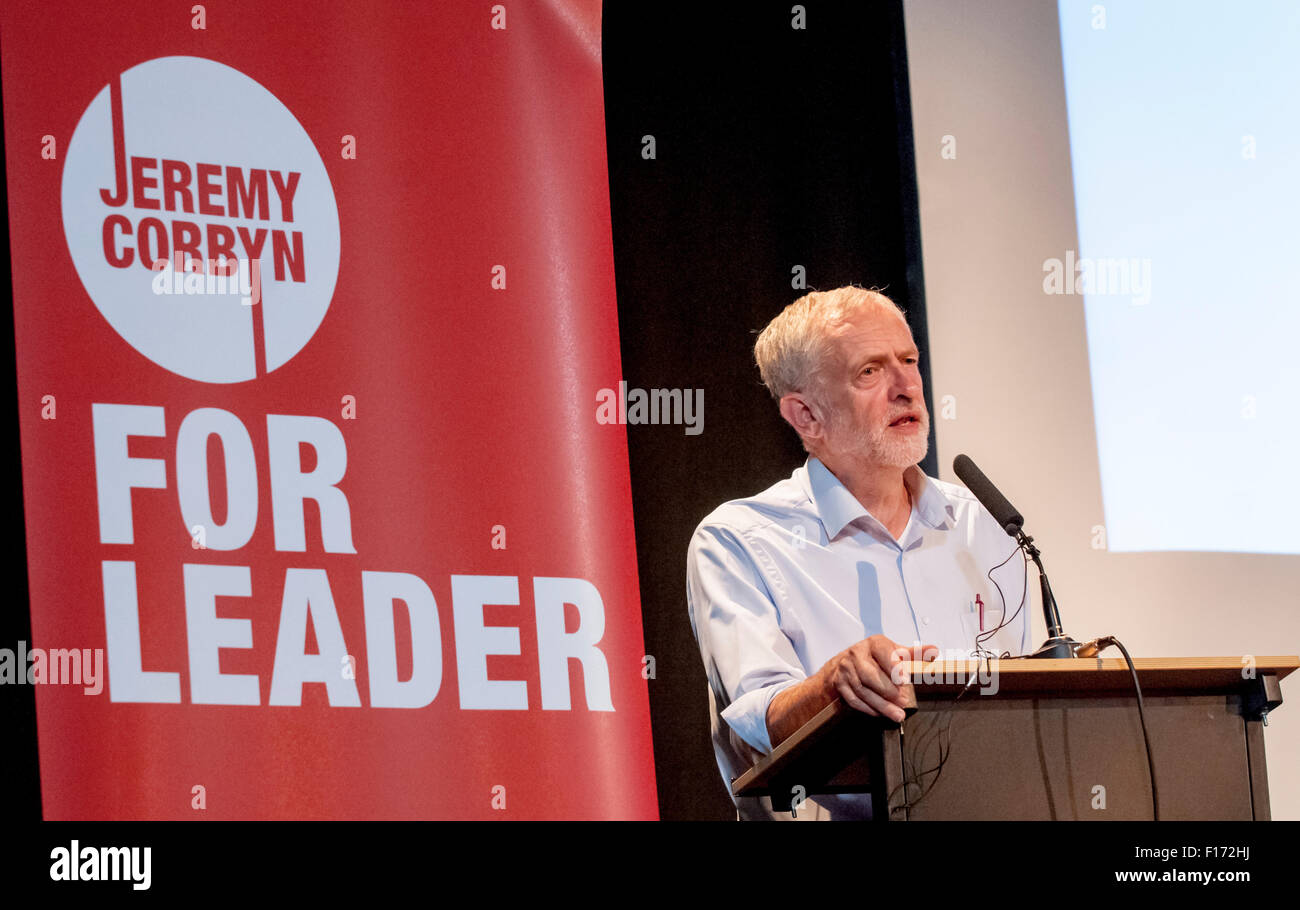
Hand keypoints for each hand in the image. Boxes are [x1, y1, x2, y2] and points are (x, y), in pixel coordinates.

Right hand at [817, 635, 938, 721]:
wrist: (844, 664)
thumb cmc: (874, 658)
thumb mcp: (894, 653)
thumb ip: (914, 654)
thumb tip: (934, 651)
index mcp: (873, 644)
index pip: (883, 653)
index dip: (893, 667)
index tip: (903, 680)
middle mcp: (857, 654)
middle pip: (870, 675)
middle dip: (888, 691)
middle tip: (903, 702)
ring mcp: (846, 669)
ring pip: (863, 690)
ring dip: (881, 704)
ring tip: (896, 714)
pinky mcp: (839, 683)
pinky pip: (854, 699)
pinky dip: (868, 708)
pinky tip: (879, 713)